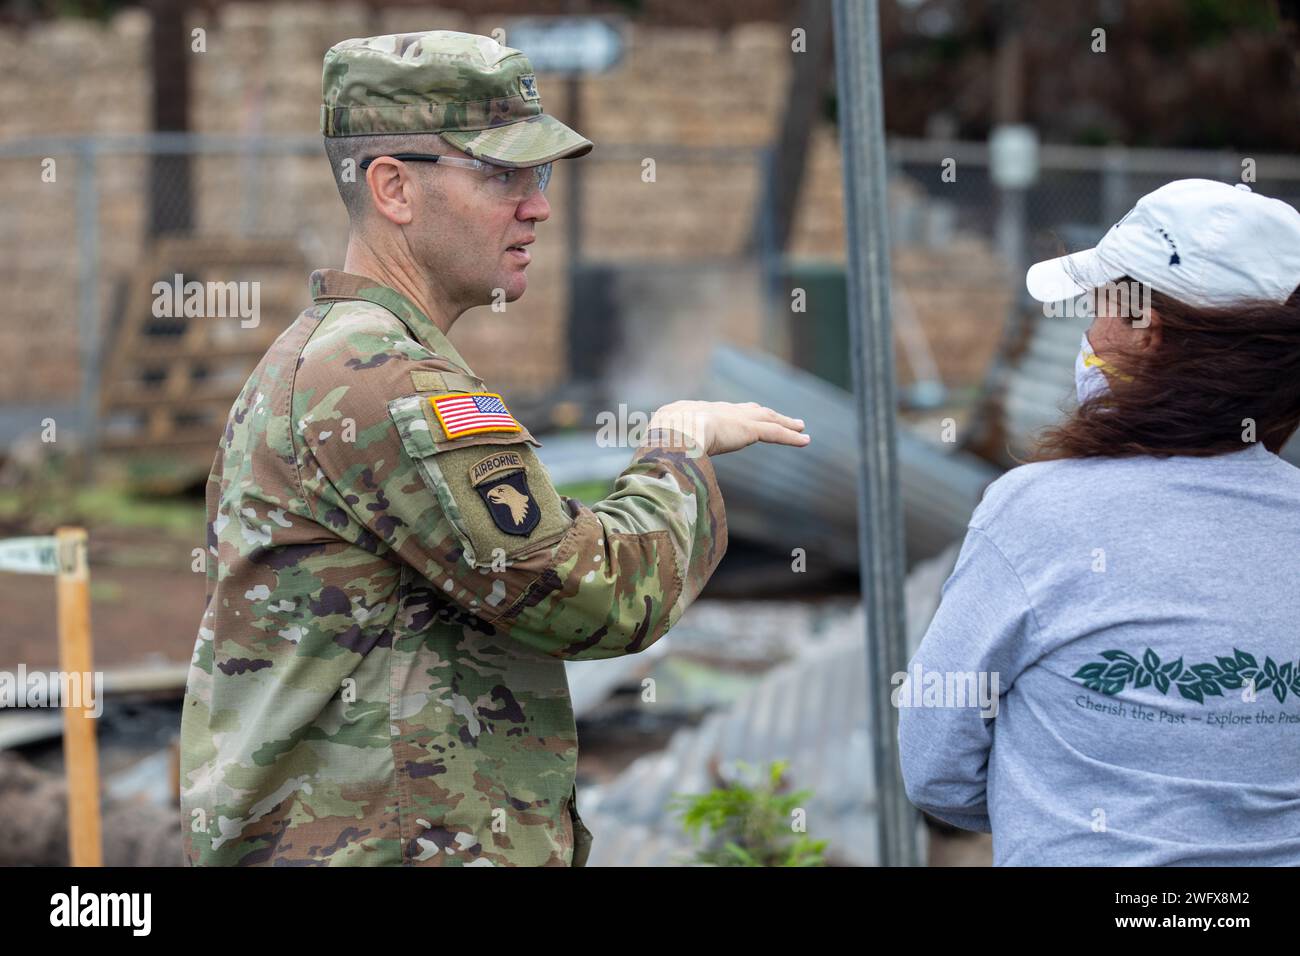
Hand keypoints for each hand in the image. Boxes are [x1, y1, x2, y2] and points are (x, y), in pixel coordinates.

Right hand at [646, 401, 810, 455]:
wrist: (671, 430)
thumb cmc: (657, 442)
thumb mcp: (656, 447)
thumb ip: (659, 458)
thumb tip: (647, 473)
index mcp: (696, 413)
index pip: (719, 413)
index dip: (733, 416)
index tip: (741, 417)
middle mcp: (719, 411)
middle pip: (748, 410)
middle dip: (764, 413)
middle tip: (778, 416)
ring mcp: (735, 419)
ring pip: (768, 419)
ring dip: (785, 423)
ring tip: (800, 426)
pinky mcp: (748, 429)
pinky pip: (775, 433)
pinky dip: (791, 437)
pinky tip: (806, 440)